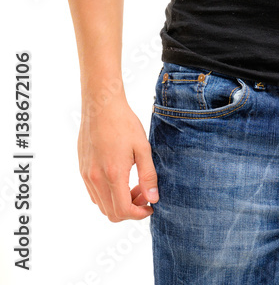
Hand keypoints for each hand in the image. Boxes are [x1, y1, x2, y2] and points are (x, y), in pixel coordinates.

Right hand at [78, 95, 158, 221]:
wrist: (101, 106)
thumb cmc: (124, 123)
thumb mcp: (142, 148)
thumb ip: (148, 175)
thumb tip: (153, 198)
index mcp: (113, 174)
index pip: (123, 211)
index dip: (138, 214)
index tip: (150, 206)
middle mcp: (96, 179)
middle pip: (111, 213)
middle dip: (130, 210)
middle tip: (143, 193)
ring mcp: (86, 175)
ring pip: (101, 205)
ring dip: (118, 203)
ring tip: (133, 184)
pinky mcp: (82, 169)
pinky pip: (93, 194)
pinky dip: (107, 195)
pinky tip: (119, 178)